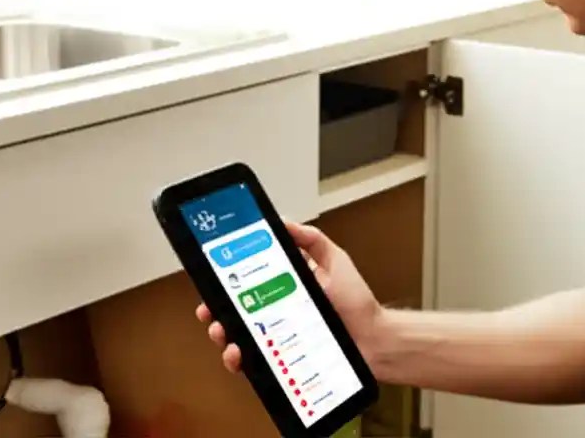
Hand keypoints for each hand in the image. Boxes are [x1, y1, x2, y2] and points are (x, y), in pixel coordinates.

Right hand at [196, 221, 384, 374]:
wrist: (374, 341)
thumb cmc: (357, 303)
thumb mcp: (336, 261)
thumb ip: (312, 241)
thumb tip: (283, 222)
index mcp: (286, 286)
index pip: (249, 280)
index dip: (228, 278)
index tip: (212, 273)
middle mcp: (277, 311)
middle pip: (235, 308)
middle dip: (215, 307)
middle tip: (209, 307)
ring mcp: (277, 337)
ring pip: (237, 335)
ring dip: (222, 333)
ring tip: (222, 330)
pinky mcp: (281, 360)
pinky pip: (253, 362)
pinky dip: (238, 359)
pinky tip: (238, 354)